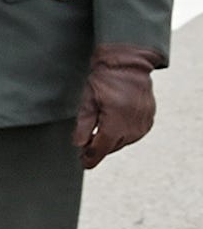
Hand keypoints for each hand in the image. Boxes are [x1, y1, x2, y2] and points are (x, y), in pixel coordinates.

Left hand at [74, 43, 164, 168]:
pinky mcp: (149, 121)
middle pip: (111, 146)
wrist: (128, 65)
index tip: (83, 164)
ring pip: (123, 142)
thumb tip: (79, 145)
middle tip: (84, 148)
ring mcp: (143, 124)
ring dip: (110, 141)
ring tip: (97, 135)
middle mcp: (132, 126)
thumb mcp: (87, 101)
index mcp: (115, 122)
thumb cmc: (104, 81)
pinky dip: (121, 134)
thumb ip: (84, 125)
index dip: (90, 158)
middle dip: (98, 149)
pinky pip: (133, 134)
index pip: (101, 148)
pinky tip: (112, 126)